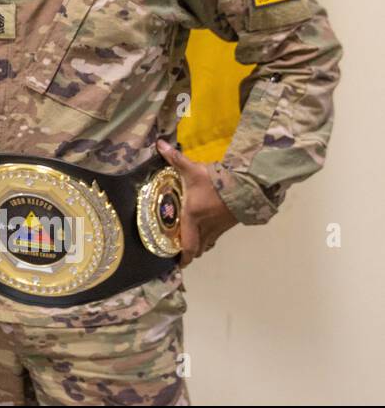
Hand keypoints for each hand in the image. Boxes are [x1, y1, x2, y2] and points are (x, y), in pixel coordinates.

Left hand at [156, 140, 238, 266]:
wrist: (249, 183)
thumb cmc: (218, 179)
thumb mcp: (194, 169)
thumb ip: (175, 159)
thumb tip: (159, 144)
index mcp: (193, 215)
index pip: (187, 243)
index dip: (182, 256)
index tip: (177, 263)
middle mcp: (206, 225)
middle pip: (197, 247)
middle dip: (189, 253)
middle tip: (180, 254)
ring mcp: (220, 226)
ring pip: (208, 242)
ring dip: (200, 245)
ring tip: (191, 243)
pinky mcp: (230, 223)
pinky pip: (217, 235)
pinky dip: (210, 237)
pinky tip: (207, 230)